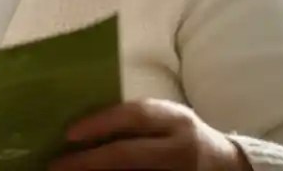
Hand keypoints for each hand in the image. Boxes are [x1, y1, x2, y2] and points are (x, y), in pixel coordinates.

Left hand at [50, 99, 247, 170]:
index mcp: (175, 120)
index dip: (100, 123)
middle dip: (89, 162)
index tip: (69, 134)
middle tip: (56, 166)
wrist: (226, 164)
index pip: (135, 116)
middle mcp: (179, 147)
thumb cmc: (180, 134)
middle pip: (129, 156)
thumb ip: (133, 120)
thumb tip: (79, 127)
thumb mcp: (164, 119)